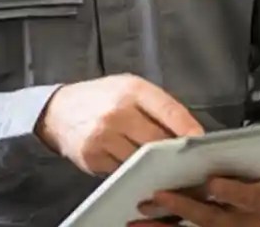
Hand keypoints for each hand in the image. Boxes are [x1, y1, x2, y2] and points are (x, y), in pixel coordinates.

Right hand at [35, 74, 203, 175]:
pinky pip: (123, 170)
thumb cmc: (99, 98)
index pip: (170, 111)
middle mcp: (117, 112)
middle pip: (158, 141)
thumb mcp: (127, 88)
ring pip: (142, 160)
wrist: (57, 110)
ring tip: (162, 167)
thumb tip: (189, 130)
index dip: (189, 130)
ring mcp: (104, 136)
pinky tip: (136, 167)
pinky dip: (132, 171)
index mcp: (131, 90)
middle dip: (173, 154)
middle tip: (186, 162)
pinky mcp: (93, 157)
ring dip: (154, 166)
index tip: (202, 143)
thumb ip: (156, 105)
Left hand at [137, 151, 259, 226]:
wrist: (246, 224)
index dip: (231, 192)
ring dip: (163, 222)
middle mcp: (237, 222)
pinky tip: (137, 224)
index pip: (247, 198)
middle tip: (159, 194)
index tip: (212, 183)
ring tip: (141, 208)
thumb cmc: (253, 196)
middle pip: (210, 218)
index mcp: (256, 203)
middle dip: (185, 206)